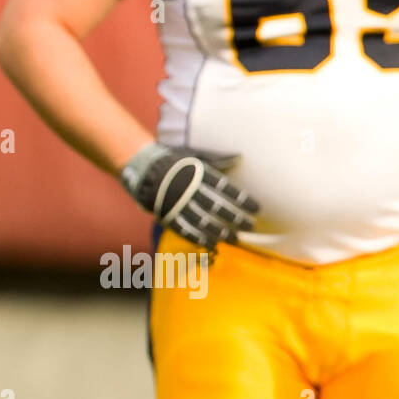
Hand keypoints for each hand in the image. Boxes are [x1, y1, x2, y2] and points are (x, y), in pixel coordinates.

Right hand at [120, 143, 258, 249]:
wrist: (142, 168)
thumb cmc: (172, 159)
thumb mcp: (194, 155)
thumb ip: (217, 159)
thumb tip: (239, 157)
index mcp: (198, 173)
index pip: (226, 189)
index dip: (242, 200)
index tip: (256, 208)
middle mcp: (190, 189)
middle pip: (218, 207)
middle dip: (236, 218)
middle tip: (250, 226)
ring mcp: (178, 204)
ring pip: (204, 221)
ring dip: (221, 231)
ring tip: (235, 238)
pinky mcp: (168, 215)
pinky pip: (186, 229)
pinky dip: (200, 238)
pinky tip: (212, 243)